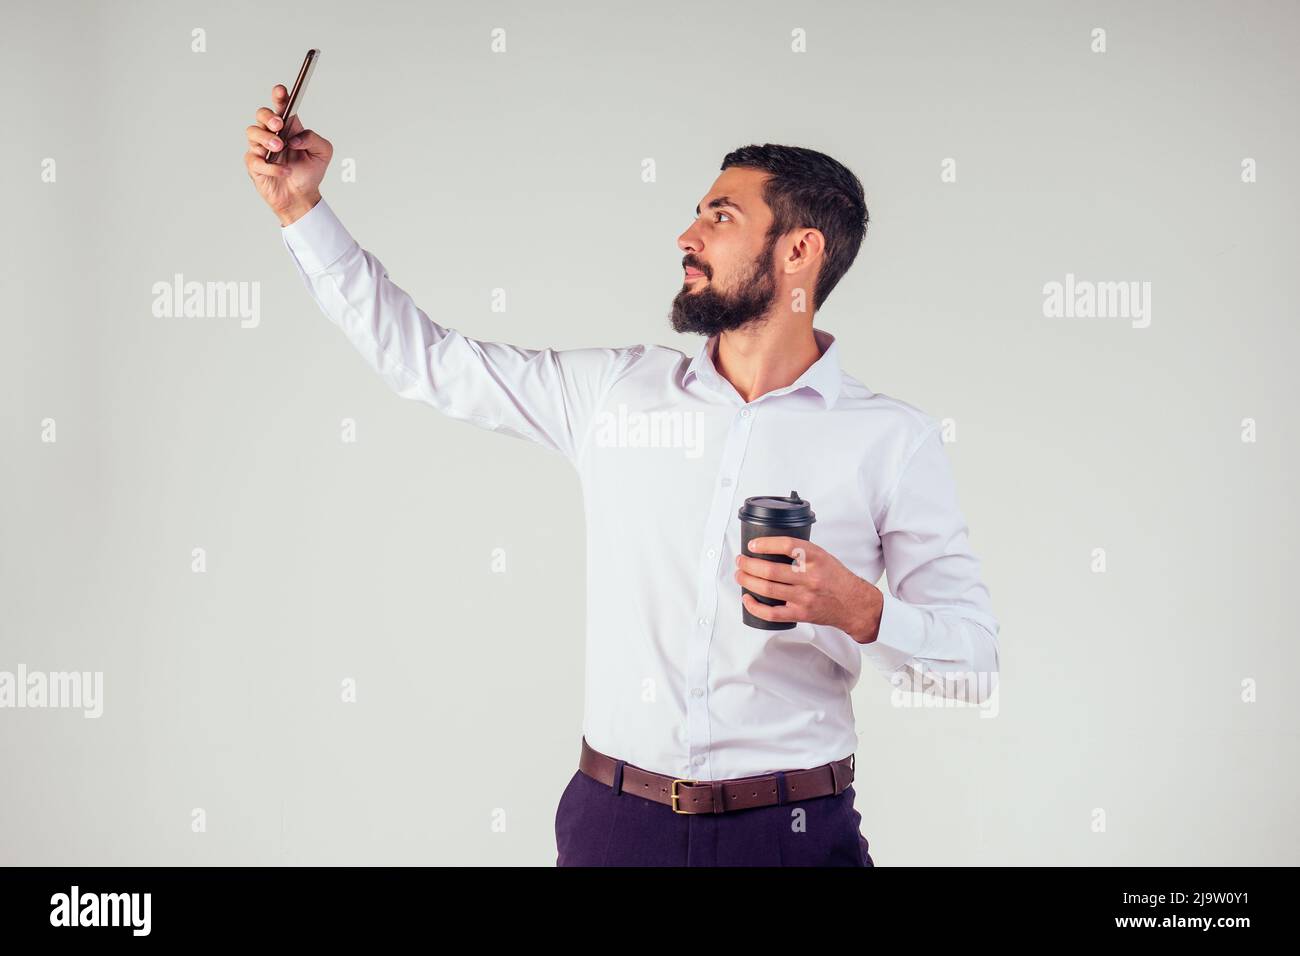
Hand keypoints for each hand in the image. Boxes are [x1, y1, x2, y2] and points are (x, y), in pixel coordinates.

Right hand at [243, 83, 331, 224]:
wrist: (302, 197)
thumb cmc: (310, 173)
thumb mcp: (323, 153)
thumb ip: (314, 138)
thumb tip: (296, 138)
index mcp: (289, 128)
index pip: (281, 106)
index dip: (279, 96)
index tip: (281, 91)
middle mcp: (272, 134)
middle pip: (261, 114)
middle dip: (268, 116)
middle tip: (279, 125)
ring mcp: (261, 148)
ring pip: (252, 132)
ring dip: (267, 138)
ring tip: (280, 148)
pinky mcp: (254, 165)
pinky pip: (256, 160)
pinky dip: (272, 166)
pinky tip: (285, 171)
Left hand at [734, 537, 882, 642]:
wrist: (854, 603)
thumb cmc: (836, 578)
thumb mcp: (822, 556)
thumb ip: (800, 552)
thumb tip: (769, 546)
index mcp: (816, 558)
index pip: (787, 545)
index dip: (766, 543)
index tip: (753, 544)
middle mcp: (810, 577)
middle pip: (770, 570)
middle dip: (749, 564)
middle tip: (741, 560)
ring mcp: (804, 597)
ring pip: (767, 589)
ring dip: (747, 581)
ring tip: (740, 575)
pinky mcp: (800, 614)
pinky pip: (772, 613)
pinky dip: (755, 606)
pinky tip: (747, 599)